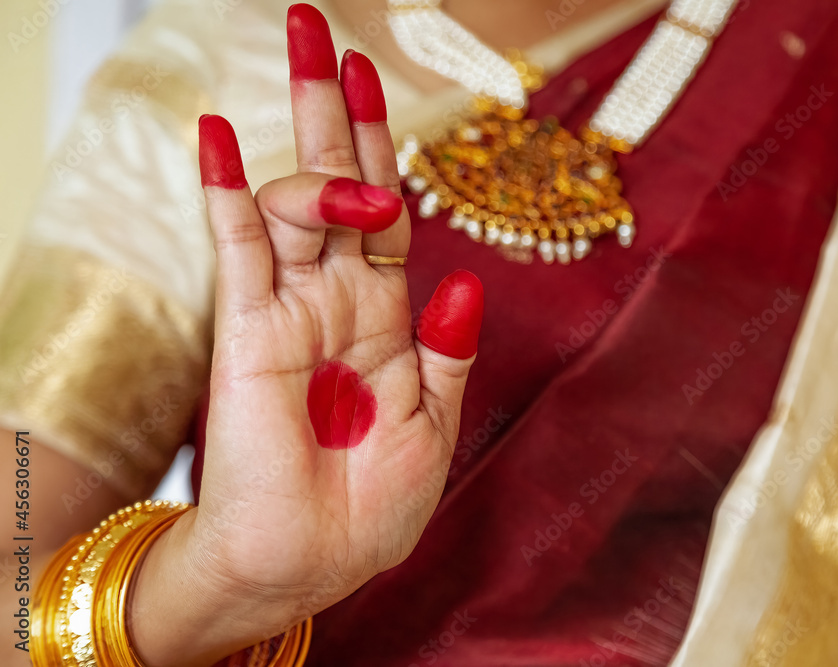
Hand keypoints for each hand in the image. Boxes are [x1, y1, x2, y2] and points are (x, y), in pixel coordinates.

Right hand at [129, 5, 483, 664]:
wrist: (310, 563)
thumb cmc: (371, 508)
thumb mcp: (434, 430)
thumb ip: (446, 354)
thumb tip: (465, 281)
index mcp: (385, 318)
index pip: (385, 213)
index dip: (383, 148)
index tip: (370, 77)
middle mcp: (337, 300)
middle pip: (339, 183)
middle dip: (333, 107)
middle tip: (318, 27)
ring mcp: (292, 309)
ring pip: (295, 201)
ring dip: (316, 151)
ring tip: (332, 118)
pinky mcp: (250, 331)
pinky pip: (237, 246)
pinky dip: (227, 190)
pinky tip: (216, 134)